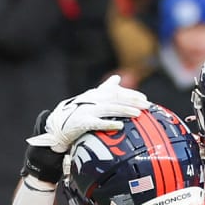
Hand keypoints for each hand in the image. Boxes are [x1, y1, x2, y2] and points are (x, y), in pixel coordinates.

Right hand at [27, 75, 150, 152]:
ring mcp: (87, 110)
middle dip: (132, 101)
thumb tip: (117, 78)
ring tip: (137, 114)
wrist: (58, 125)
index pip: (116, 91)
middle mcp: (92, 99)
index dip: (131, 94)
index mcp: (96, 94)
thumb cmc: (78, 112)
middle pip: (115, 98)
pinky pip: (97, 123)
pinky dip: (109, 124)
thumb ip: (105, 89)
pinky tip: (120, 126)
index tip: (145, 99)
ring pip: (108, 109)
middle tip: (146, 106)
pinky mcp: (82, 122)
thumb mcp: (91, 98)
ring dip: (124, 111)